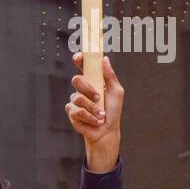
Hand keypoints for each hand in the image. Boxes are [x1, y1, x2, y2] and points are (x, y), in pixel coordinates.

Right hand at [65, 53, 123, 172]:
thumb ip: (110, 76)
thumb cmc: (112, 111)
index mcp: (93, 81)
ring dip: (92, 107)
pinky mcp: (72, 112)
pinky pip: (76, 110)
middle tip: (98, 96)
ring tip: (101, 114)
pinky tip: (95, 120)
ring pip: (77, 97)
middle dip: (87, 88)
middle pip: (77, 80)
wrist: (107, 131)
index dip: (79, 59)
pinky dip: (89, 116)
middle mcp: (83, 89)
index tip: (79, 57)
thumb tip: (105, 59)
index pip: (83, 66)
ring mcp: (76, 100)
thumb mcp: (116, 92)